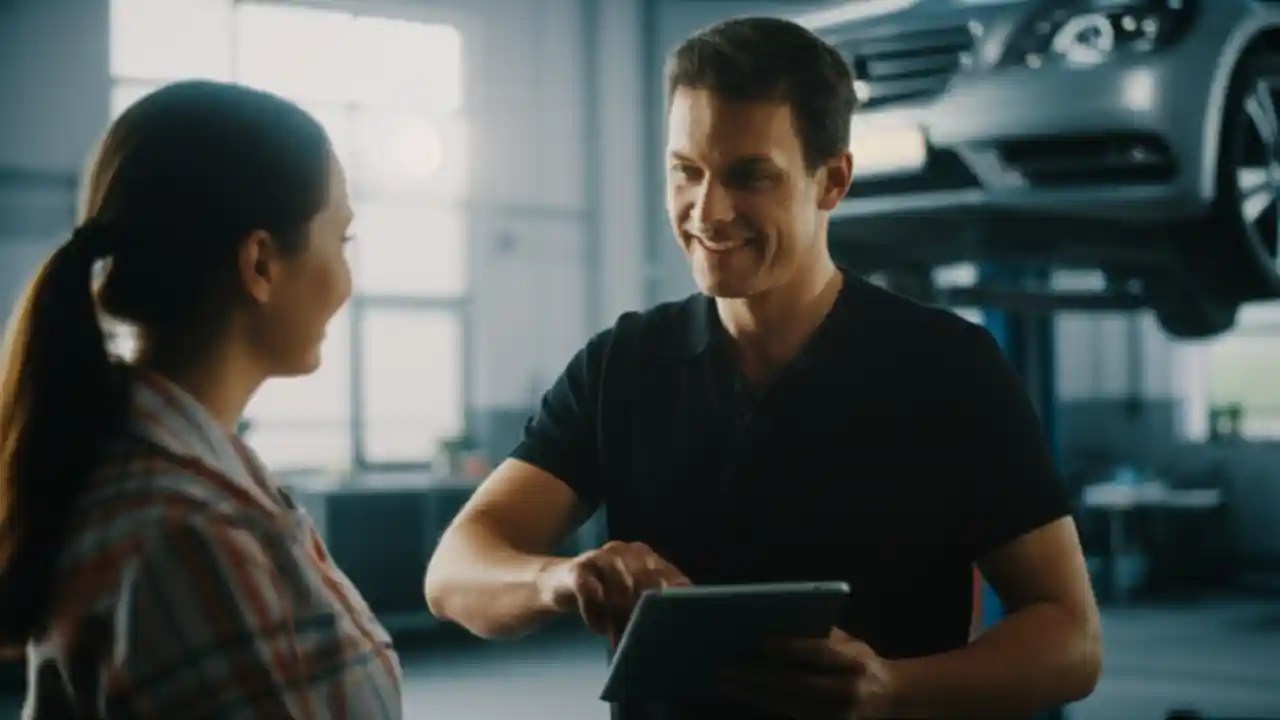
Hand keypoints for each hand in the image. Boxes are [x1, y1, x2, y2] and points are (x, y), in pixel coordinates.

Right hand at [538, 541, 690, 642]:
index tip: (675, 622)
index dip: (672, 599)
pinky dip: (595, 615)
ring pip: (620, 588)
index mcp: (643, 555)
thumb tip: (677, 624)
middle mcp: (624, 551)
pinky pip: (590, 593)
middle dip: (646, 611)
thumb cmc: (602, 594)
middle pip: (645, 582)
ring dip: (622, 617)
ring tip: (622, 638)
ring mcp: (600, 557)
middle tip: (646, 636)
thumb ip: (652, 603)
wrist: (557, 582)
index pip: (667, 575)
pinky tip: (599, 630)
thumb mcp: (629, 597)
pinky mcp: (577, 569)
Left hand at [719, 627, 894, 718]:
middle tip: (726, 666)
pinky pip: (790, 715)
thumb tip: (776, 622)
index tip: (756, 642)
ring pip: (788, 705)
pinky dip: (765, 703)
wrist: (890, 699)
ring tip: (726, 682)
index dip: (787, 648)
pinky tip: (744, 695)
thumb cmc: (862, 662)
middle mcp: (847, 691)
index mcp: (854, 662)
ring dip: (754, 694)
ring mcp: (837, 716)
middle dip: (758, 676)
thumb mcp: (849, 642)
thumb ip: (820, 634)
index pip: (817, 653)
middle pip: (795, 684)